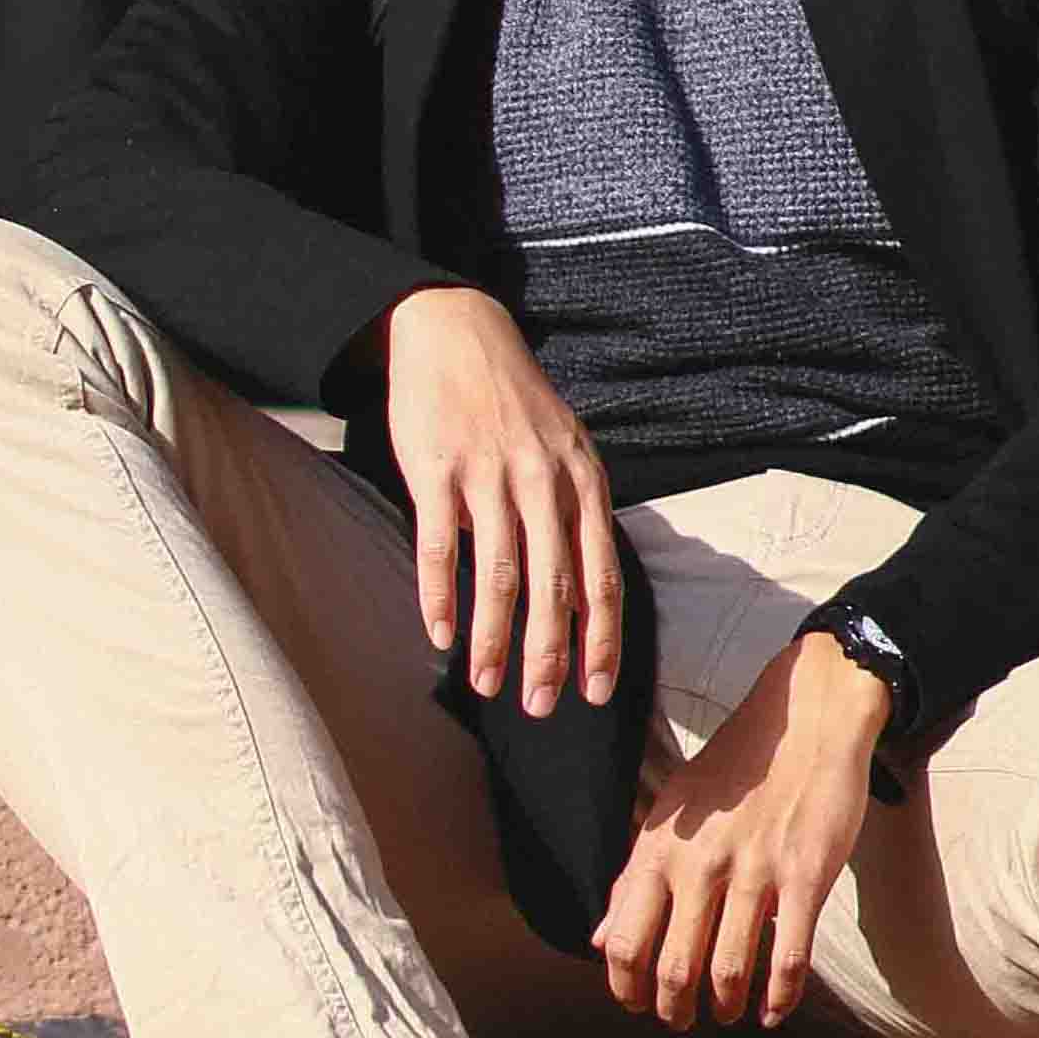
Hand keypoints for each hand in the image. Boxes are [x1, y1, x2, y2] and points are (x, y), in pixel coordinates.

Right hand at [368, 286, 622, 715]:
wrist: (456, 330)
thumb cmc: (514, 402)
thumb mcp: (565, 450)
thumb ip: (575, 517)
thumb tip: (583, 598)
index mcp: (583, 481)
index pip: (601, 575)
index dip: (601, 639)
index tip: (596, 691)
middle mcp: (544, 481)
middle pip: (554, 586)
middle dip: (550, 655)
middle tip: (540, 707)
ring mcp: (490, 473)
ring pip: (499, 575)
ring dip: (494, 639)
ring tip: (488, 686)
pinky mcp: (437, 468)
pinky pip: (440, 545)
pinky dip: (440, 596)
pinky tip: (439, 635)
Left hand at [595, 631, 888, 1027]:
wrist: (803, 722)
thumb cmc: (733, 772)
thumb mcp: (668, 817)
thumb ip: (632, 881)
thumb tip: (599, 942)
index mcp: (658, 850)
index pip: (624, 942)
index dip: (627, 989)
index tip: (640, 1006)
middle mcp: (699, 864)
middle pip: (673, 969)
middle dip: (675, 1010)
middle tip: (684, 1021)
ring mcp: (753, 871)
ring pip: (729, 972)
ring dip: (726, 1007)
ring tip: (729, 1014)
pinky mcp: (805, 876)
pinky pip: (788, 959)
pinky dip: (779, 999)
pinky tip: (775, 1011)